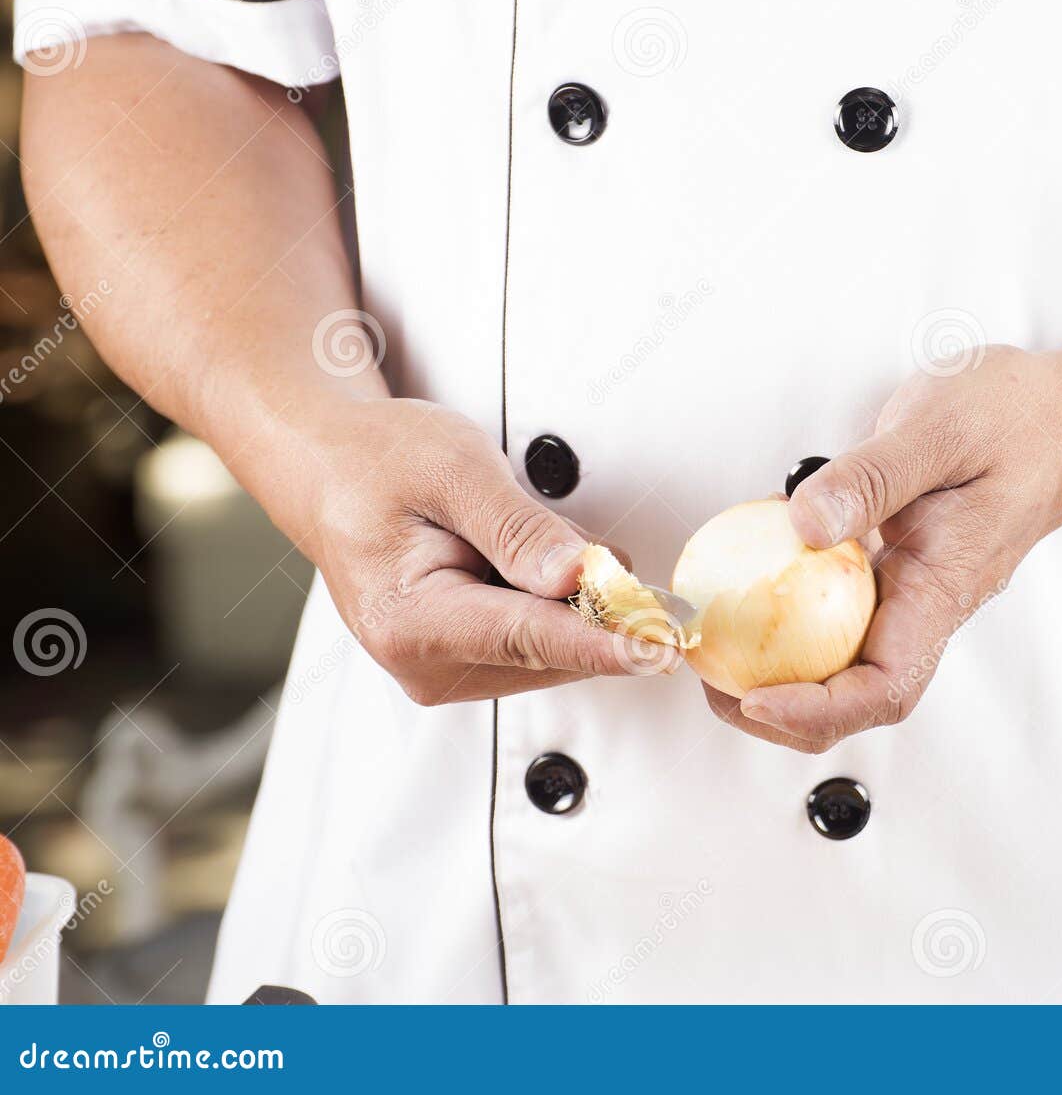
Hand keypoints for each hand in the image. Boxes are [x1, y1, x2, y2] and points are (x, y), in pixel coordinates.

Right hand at [288, 398, 677, 704]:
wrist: (329, 466)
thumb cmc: (378, 460)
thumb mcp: (454, 469)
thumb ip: (519, 529)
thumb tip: (578, 579)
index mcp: (411, 622)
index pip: (532, 639)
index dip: (606, 643)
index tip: (662, 649)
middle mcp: (424, 664)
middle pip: (553, 650)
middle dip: (591, 601)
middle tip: (581, 541)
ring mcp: (443, 671)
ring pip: (554, 650)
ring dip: (569, 598)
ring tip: (519, 537)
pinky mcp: (462, 665)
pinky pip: (538, 643)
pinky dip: (552, 603)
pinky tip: (522, 562)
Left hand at [700, 345, 1061, 750]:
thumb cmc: (1022, 421)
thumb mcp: (941, 427)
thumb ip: (871, 477)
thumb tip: (804, 526)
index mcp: (945, 588)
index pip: (885, 685)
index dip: (817, 709)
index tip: (756, 698)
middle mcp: (928, 605)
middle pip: (856, 695)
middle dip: (781, 711)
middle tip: (711, 678)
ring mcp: (913, 593)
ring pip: (845, 660)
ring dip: (781, 670)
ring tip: (718, 644)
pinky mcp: (898, 570)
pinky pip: (840, 609)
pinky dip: (790, 611)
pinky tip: (752, 579)